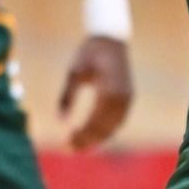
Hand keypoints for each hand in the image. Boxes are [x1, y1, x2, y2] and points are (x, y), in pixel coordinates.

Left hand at [59, 36, 132, 150]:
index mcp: (109, 92)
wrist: (111, 39)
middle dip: (88, 140)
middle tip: (70, 149)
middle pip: (105, 128)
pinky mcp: (128, 98)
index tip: (67, 143)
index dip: (82, 135)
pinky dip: (106, 130)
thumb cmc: (89, 53)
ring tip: (79, 145)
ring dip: (97, 138)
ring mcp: (128, 98)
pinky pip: (118, 120)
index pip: (95, 122)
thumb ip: (67, 97)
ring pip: (113, 127)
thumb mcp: (74, 72)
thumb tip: (59, 121)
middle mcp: (122, 98)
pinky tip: (92, 133)